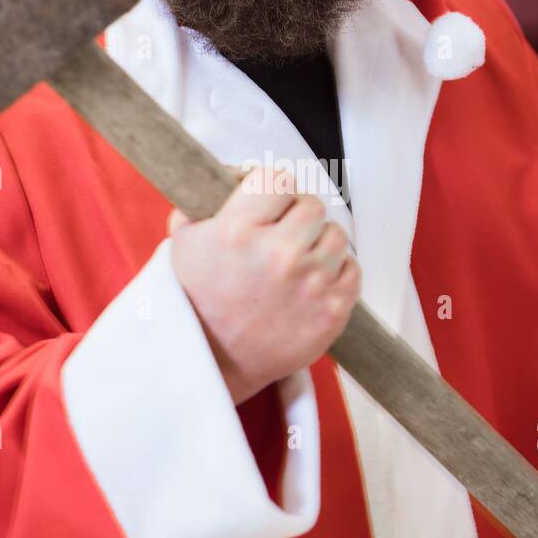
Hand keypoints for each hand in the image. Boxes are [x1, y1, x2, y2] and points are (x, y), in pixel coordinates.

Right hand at [167, 164, 360, 405]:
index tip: (266, 206)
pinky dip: (337, 272)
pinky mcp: (333, 312)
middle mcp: (278, 254)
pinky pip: (353, 269)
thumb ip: (203, 202)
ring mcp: (310, 284)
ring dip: (319, 244)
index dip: (272, 191)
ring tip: (297, 261)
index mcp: (238, 231)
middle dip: (296, 217)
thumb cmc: (197, 301)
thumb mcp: (184, 244)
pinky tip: (312, 282)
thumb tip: (233, 173)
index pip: (278, 180)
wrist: (213, 364)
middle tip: (282, 236)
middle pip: (312, 206)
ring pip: (337, 235)